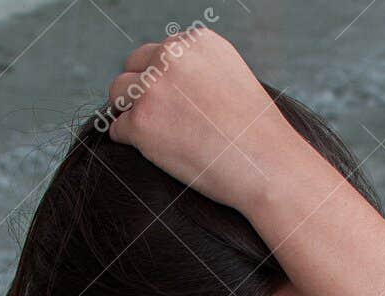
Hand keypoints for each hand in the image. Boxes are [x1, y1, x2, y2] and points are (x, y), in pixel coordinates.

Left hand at [106, 28, 299, 214]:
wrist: (266, 165)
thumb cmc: (256, 134)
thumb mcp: (231, 78)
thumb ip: (198, 70)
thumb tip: (168, 81)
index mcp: (195, 42)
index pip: (158, 52)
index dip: (162, 81)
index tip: (174, 104)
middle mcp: (170, 56)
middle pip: (133, 67)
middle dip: (141, 93)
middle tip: (162, 122)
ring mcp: (153, 88)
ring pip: (118, 93)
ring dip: (130, 114)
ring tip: (158, 137)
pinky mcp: (141, 122)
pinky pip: (117, 129)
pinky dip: (130, 143)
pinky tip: (158, 154)